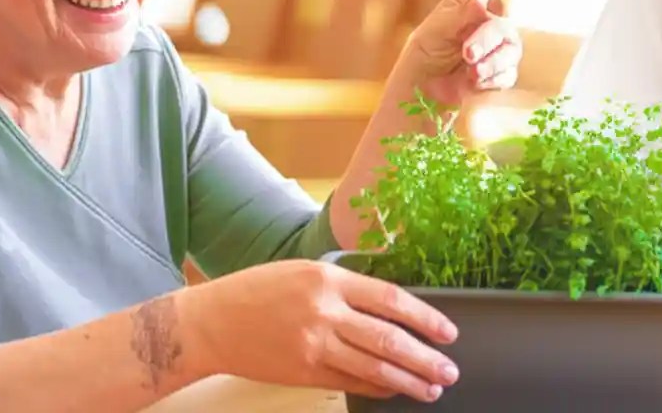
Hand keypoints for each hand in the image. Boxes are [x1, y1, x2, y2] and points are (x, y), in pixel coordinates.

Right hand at [191, 260, 459, 402]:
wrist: (212, 323)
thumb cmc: (257, 291)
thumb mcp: (304, 272)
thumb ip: (346, 288)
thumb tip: (390, 309)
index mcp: (328, 280)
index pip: (391, 300)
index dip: (425, 318)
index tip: (447, 332)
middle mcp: (324, 313)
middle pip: (388, 340)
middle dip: (425, 358)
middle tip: (449, 370)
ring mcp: (314, 346)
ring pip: (374, 368)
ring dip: (409, 380)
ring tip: (432, 388)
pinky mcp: (304, 372)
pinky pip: (351, 383)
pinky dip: (378, 388)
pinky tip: (395, 390)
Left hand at [402, 0, 521, 105]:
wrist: (420, 92)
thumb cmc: (423, 56)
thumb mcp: (435, 30)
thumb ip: (460, 12)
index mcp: (468, 8)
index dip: (480, 5)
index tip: (473, 15)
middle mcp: (486, 26)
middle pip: (503, 26)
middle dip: (487, 40)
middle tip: (468, 55)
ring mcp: (496, 51)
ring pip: (511, 51)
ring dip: (493, 62)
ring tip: (472, 74)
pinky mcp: (499, 75)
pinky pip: (508, 75)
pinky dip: (493, 79)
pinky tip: (475, 84)